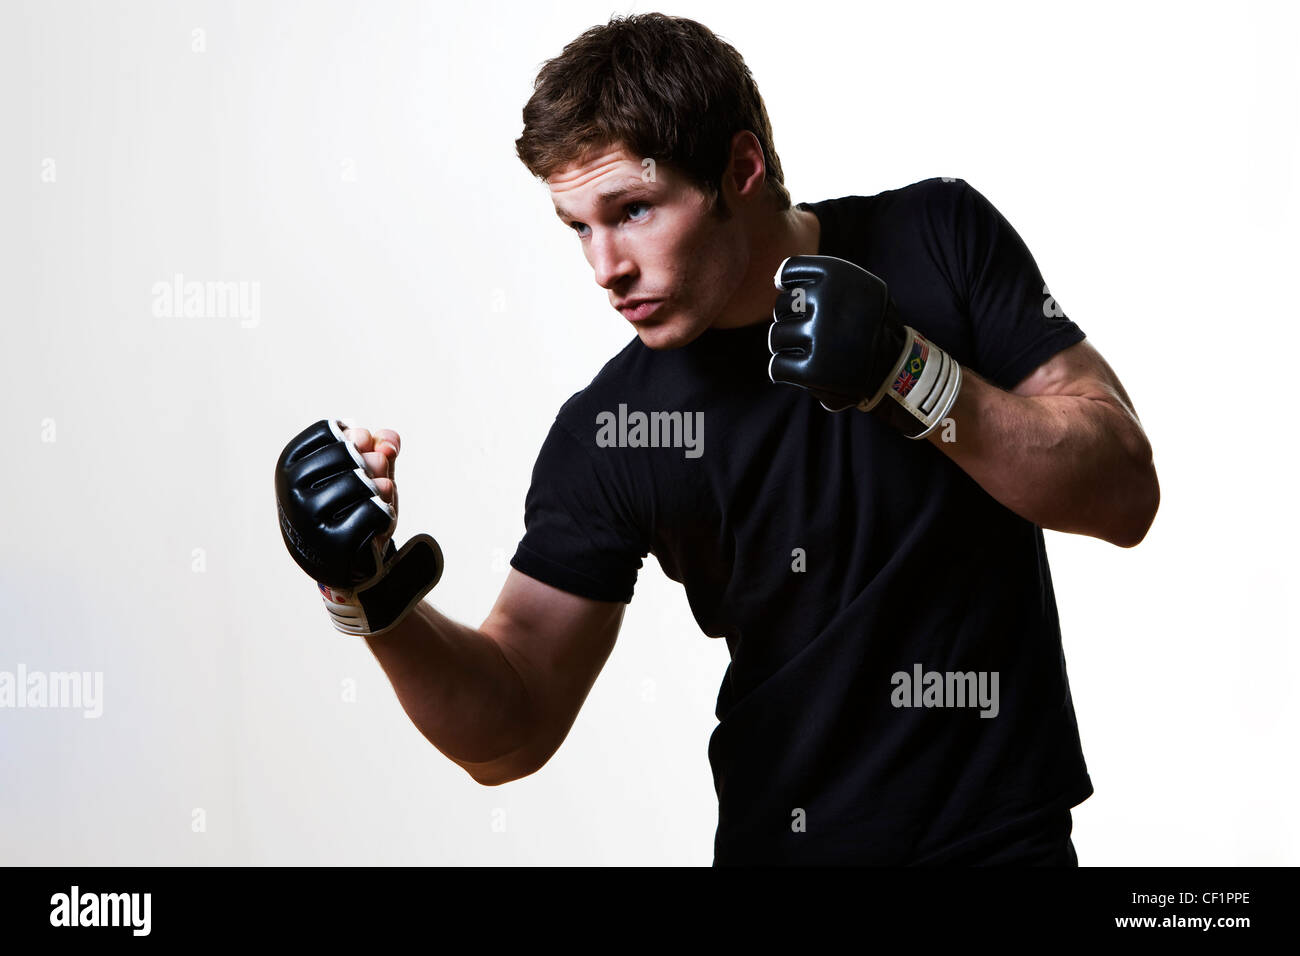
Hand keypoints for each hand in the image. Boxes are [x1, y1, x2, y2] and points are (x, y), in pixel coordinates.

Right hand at [274, 419, 443, 635]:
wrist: (345, 562)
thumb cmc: (350, 506)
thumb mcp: (360, 469)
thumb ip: (377, 445)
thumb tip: (386, 446)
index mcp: (288, 466)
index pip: (329, 430)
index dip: (355, 439)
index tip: (356, 456)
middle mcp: (290, 491)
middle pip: (349, 452)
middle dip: (372, 463)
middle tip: (374, 481)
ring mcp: (308, 519)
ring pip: (361, 482)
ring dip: (382, 489)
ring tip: (377, 501)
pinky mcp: (333, 544)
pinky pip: (374, 512)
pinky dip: (385, 513)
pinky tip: (378, 520)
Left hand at [768, 255, 962, 437]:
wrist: (894, 367)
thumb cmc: (867, 323)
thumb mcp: (856, 285)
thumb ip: (819, 278)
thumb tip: (776, 280)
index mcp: (839, 274)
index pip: (787, 272)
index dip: (792, 289)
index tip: (808, 302)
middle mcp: (829, 300)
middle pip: (781, 305)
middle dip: (793, 319)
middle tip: (819, 331)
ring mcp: (820, 335)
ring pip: (776, 336)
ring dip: (789, 346)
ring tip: (814, 351)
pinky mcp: (814, 370)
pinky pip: (777, 366)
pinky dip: (787, 372)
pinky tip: (805, 371)